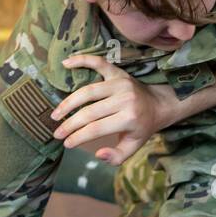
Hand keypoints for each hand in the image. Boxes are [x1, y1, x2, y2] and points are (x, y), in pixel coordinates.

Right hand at [52, 53, 176, 164]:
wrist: (159, 105)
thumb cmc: (142, 127)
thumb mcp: (134, 147)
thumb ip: (117, 156)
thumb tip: (98, 154)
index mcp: (129, 119)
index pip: (96, 129)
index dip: (78, 137)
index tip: (66, 143)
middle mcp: (125, 99)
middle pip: (89, 112)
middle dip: (69, 124)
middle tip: (56, 133)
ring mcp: (121, 83)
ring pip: (88, 91)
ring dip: (68, 102)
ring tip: (56, 114)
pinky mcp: (118, 72)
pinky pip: (98, 62)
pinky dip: (81, 60)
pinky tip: (65, 63)